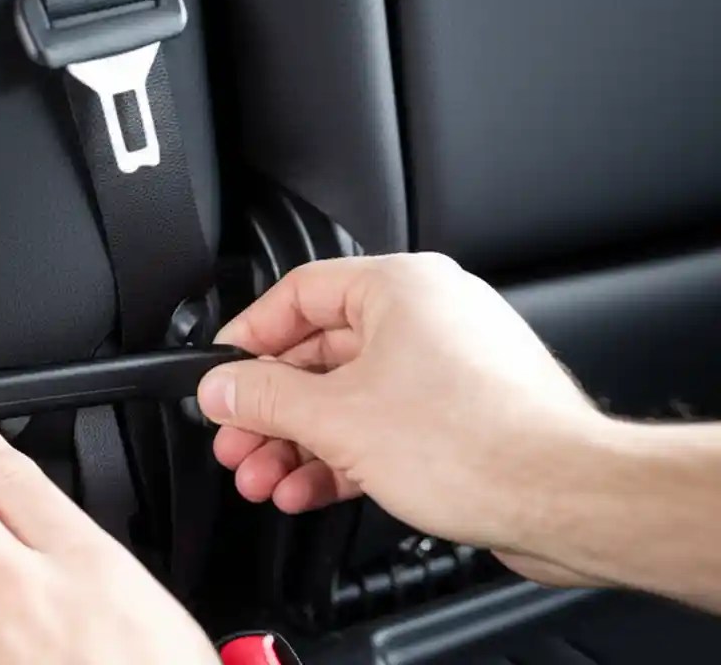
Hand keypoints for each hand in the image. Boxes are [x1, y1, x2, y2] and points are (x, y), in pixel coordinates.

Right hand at [195, 254, 611, 580]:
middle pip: (319, 353)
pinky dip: (340, 456)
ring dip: (297, 442)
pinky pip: (381, 427)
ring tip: (263, 477)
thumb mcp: (336, 418)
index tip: (221, 373)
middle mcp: (427, 317)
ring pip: (348, 398)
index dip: (249, 337)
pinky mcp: (460, 416)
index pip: (298, 293)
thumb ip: (264, 398)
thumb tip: (221, 387)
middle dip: (270, 408)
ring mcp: (446, 367)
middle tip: (236, 440)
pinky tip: (307, 489)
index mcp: (401, 287)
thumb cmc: (479, 442)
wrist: (565, 498)